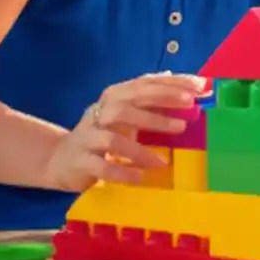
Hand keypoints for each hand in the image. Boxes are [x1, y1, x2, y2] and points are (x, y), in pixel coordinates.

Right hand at [44, 72, 208, 191]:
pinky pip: (101, 167)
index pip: (144, 84)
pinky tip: (141, 176)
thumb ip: (154, 102)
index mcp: (114, 96)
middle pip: (128, 104)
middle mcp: (100, 112)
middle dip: (160, 104)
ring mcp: (87, 137)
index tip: (199, 86)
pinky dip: (122, 171)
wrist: (60, 159)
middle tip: (189, 108)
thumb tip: (190, 86)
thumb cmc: (103, 135)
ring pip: (113, 138)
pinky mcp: (80, 161)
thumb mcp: (127, 115)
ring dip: (140, 149)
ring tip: (165, 160)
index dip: (171, 83)